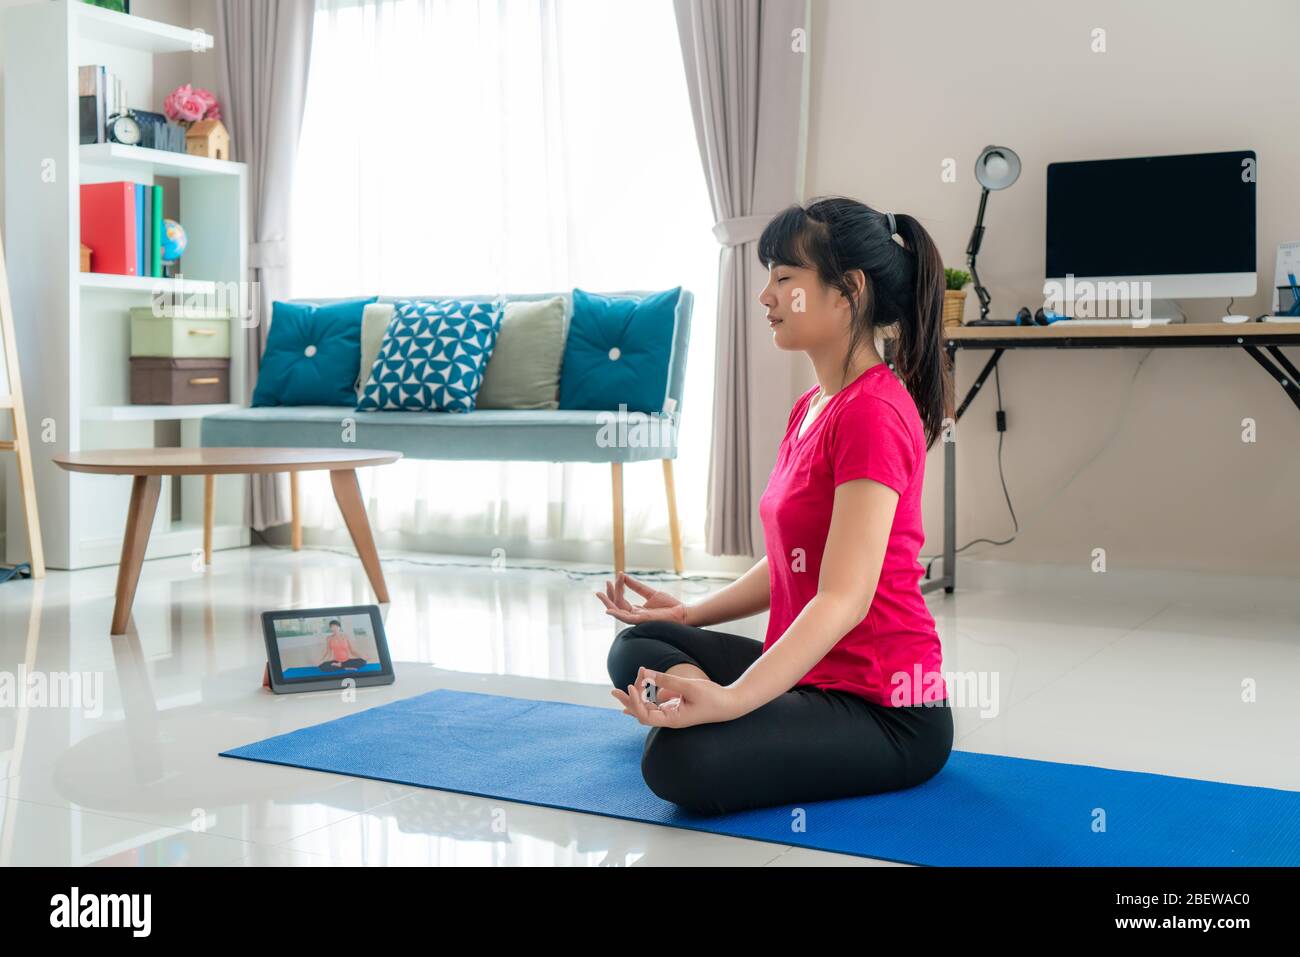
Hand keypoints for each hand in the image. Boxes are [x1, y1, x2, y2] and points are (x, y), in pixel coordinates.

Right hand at [595, 572, 688, 625]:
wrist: (683, 613)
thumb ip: (637, 587)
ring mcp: (638, 619)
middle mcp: (635, 616)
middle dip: (609, 595)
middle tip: (605, 583)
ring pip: (618, 611)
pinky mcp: (642, 621)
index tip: (617, 575)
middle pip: (617, 606)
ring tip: (601, 593)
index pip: (621, 600)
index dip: (617, 589)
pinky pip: (626, 618)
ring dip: (608, 602)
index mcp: (636, 610)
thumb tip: (625, 577)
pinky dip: (617, 615)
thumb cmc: (670, 606)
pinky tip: (608, 610)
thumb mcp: (651, 593)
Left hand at [610, 666, 737, 728]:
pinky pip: (657, 703)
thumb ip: (667, 680)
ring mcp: (674, 713)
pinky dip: (648, 696)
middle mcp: (670, 719)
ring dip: (637, 697)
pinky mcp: (678, 706)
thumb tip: (646, 673)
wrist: (731, 704)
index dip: (635, 702)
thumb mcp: (689, 686)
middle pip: (642, 713)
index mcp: (673, 719)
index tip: (631, 686)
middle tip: (613, 691)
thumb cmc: (712, 697)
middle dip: (628, 701)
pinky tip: (640, 690)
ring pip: (649, 707)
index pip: (645, 715)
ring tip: (623, 688)